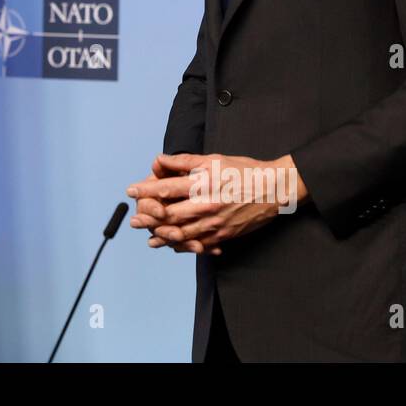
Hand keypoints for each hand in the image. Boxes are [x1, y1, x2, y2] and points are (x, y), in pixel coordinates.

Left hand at [126, 152, 304, 254]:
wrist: (275, 189)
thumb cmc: (244, 171)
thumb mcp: (213, 159)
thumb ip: (184, 161)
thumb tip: (159, 160)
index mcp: (203, 183)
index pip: (166, 188)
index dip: (145, 190)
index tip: (130, 191)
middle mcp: (207, 204)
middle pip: (169, 215)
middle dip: (148, 217)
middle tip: (134, 219)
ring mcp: (215, 223)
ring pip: (182, 234)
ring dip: (162, 236)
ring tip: (149, 236)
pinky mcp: (224, 235)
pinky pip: (199, 245)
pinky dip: (183, 246)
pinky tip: (173, 245)